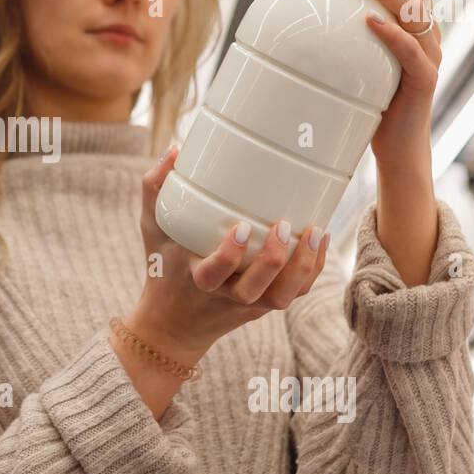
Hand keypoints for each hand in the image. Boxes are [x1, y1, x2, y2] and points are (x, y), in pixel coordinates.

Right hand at [127, 146, 330, 356]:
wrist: (174, 324)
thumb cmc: (163, 267)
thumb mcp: (152, 229)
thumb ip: (155, 189)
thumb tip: (175, 149)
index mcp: (196, 278)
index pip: (213, 273)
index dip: (230, 255)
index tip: (242, 228)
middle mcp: (225, 295)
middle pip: (255, 290)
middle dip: (274, 261)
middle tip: (283, 225)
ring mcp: (248, 304)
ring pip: (283, 296)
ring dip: (303, 267)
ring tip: (317, 232)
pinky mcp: (265, 306)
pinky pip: (295, 293)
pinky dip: (312, 270)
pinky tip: (321, 241)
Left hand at [348, 0, 441, 175]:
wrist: (398, 149)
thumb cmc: (376, 102)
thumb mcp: (361, 58)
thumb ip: (350, 31)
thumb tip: (312, 5)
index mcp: (417, 22)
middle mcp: (429, 33)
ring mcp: (429, 56)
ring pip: (413, 11)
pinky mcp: (422, 81)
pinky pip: (408, 52)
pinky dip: (389, 34)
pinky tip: (369, 21)